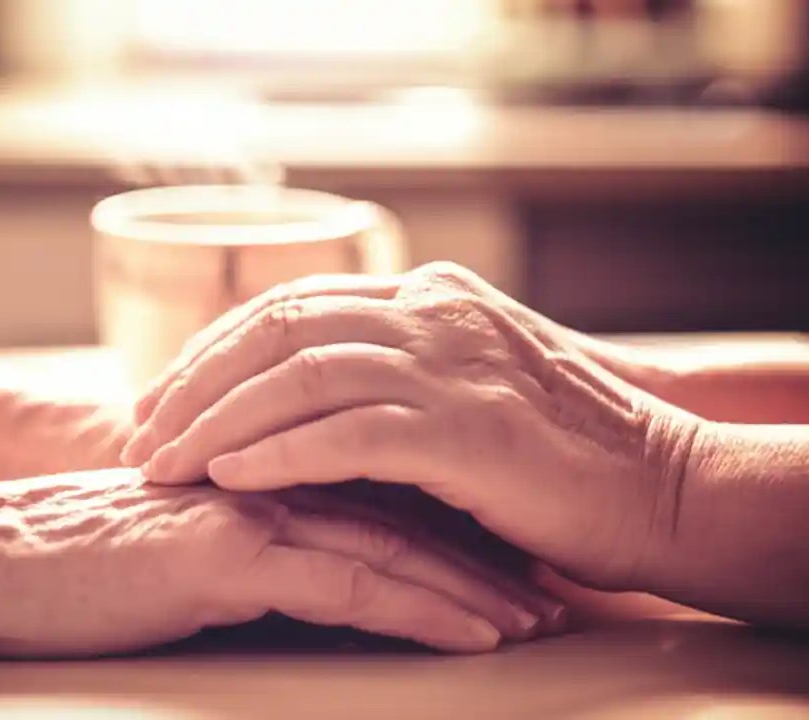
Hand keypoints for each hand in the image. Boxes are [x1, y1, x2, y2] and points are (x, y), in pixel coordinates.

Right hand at [0, 469, 562, 663]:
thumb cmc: (86, 558)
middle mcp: (273, 474)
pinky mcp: (229, 553)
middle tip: (562, 576)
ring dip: (476, 581)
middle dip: (489, 543)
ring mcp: (255, 507)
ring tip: (541, 613)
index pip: (385, 481)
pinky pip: (349, 585)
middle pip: (409, 504)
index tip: (523, 541)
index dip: (459, 511)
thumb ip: (257, 538)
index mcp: (268, 463)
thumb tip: (319, 571)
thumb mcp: (187, 539)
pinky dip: (422, 610)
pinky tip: (476, 635)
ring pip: (396, 542)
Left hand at [120, 262, 701, 589]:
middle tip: (138, 430)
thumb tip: (300, 404)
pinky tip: (227, 480)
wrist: (670, 488)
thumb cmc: (566, 455)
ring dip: (216, 422)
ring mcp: (450, 366)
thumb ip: (397, 376)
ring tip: (160, 463)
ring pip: (298, 376)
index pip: (292, 303)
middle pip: (278, 327)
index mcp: (432, 297)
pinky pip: (344, 434)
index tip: (161, 394)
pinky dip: (276, 455)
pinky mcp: (465, 430)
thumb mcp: (474, 387)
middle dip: (194, 381)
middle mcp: (433, 314)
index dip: (213, 348)